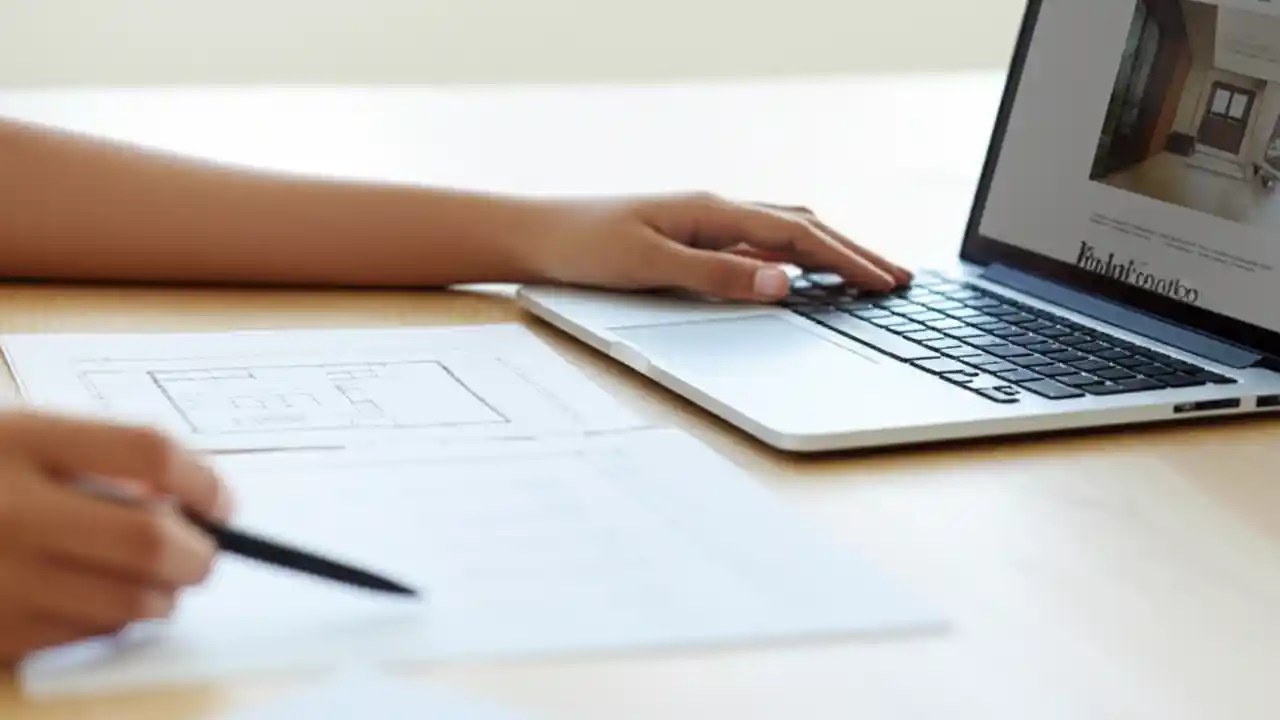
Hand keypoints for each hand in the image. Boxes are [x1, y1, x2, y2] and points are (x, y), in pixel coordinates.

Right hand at [0, 412, 231, 663]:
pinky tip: (89, 596)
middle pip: (150, 540)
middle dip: (198, 553)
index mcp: (23, 440)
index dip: (202, 480)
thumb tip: (188, 504)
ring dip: (160, 595)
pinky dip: (108, 620)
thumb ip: (98, 462)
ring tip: (149, 579)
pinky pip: (85, 634)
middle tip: (202, 554)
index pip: (149, 452)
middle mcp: (10, 509)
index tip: (219, 502)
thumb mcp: (21, 439)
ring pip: (130, 602)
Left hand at [520, 192, 910, 301]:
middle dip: (855, 252)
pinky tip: (803, 272)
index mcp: (712, 211)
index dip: (848, 259)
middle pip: (804, 226)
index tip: (887, 283)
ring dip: (830, 249)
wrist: (536, 236)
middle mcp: (715, 210)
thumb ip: (718, 275)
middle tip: (899, 278)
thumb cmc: (584, 249)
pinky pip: (759, 242)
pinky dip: (796, 255)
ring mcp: (705, 222)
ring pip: (785, 230)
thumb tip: (785, 284)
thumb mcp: (651, 266)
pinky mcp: (692, 237)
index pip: (798, 234)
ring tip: (866, 272)